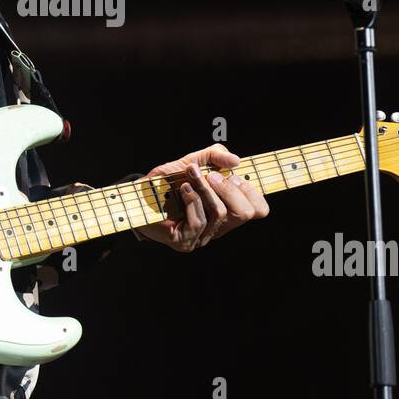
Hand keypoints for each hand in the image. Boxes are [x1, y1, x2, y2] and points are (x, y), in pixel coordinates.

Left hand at [136, 144, 269, 251]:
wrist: (139, 193)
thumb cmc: (167, 180)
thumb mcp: (194, 161)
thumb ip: (216, 156)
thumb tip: (236, 161)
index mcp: (227, 210)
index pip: (259, 210)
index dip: (253, 191)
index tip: (236, 174)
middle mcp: (218, 227)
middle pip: (245, 213)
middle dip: (230, 189)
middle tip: (211, 175)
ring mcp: (202, 237)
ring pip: (220, 214)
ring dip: (206, 190)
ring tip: (191, 176)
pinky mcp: (185, 241)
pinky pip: (199, 221)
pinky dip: (192, 200)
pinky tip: (183, 190)